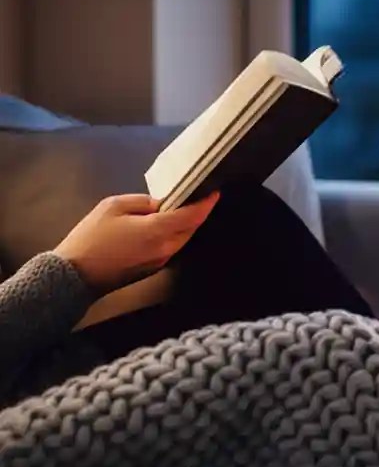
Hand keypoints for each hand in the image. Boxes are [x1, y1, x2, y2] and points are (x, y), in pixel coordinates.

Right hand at [54, 192, 219, 293]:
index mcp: (158, 231)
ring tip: (179, 208)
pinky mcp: (154, 268)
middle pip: (191, 228)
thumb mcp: (113, 206)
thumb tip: (161, 203)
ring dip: (184, 224)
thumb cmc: (91, 237)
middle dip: (196, 212)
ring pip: (182, 239)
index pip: (193, 216)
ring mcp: (162, 261)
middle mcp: (166, 248)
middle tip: (195, 196)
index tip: (214, 192)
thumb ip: (143, 202)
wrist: (76, 274)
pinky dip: (173, 235)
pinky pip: (171, 247)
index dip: (206, 203)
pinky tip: (164, 225)